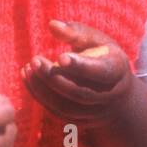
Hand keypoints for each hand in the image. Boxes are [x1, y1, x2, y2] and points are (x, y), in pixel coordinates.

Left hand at [21, 20, 136, 128]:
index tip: (60, 57)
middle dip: (54, 78)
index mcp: (117, 70)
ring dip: (43, 89)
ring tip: (28, 69)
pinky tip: (29, 79)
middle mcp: (108, 95)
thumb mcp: (98, 41)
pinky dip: (41, 97)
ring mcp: (95, 112)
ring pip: (67, 107)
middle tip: (35, 60)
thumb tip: (52, 25)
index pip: (101, 72)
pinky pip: (58, 113)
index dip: (81, 66)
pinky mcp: (80, 121)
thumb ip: (77, 32)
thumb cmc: (104, 58)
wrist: (118, 94)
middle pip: (79, 92)